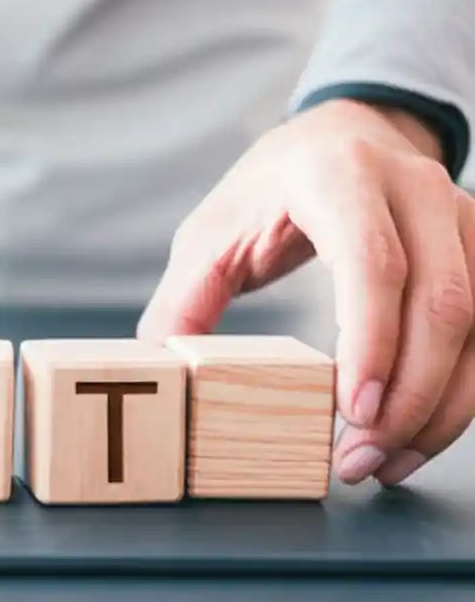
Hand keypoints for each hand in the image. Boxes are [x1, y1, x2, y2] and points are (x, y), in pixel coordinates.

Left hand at [139, 99, 473, 486]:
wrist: (340, 137)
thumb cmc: (268, 190)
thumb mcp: (210, 234)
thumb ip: (183, 302)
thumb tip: (157, 372)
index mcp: (338, 177)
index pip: (372, 262)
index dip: (371, 339)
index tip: (352, 409)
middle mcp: (414, 191)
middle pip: (442, 302)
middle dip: (408, 396)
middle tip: (359, 461)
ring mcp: (460, 217)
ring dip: (439, 407)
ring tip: (385, 464)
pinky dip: (458, 393)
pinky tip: (415, 437)